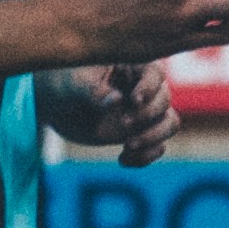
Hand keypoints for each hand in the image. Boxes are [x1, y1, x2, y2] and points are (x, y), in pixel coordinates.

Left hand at [47, 59, 181, 166]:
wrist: (59, 107)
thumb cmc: (66, 85)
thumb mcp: (74, 85)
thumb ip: (94, 91)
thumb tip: (117, 100)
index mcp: (132, 66)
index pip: (155, 73)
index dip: (150, 87)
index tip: (135, 101)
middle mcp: (144, 88)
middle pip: (164, 100)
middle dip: (147, 116)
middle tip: (123, 125)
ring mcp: (145, 112)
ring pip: (170, 123)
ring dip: (154, 138)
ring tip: (128, 146)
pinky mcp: (141, 133)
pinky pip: (158, 146)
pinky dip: (146, 157)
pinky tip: (123, 160)